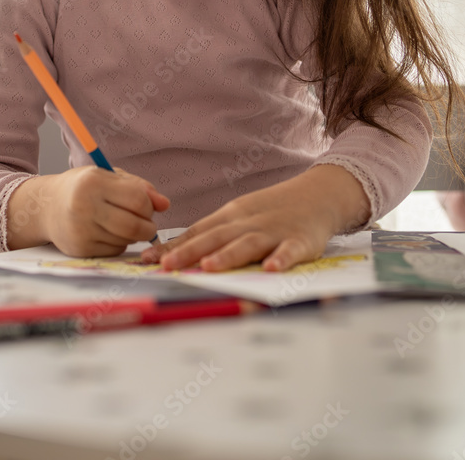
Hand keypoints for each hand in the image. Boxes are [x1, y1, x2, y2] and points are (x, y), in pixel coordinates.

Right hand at [45, 165, 169, 257]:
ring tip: (127, 224)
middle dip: (148, 226)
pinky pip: (114, 250)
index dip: (149, 205)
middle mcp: (84, 207)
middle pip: (134, 225)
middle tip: (146, 222)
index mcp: (93, 183)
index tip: (147, 205)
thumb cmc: (84, 187)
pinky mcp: (81, 249)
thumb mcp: (110, 177)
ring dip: (135, 235)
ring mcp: (81, 231)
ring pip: (126, 240)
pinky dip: (120, 243)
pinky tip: (111, 232)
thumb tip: (165, 204)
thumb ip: (140, 187)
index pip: (137, 199)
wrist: (47, 207)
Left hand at [140, 165, 370, 271]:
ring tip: (209, 267)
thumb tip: (170, 254)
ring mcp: (274, 231)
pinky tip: (271, 269)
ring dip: (228, 255)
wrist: (316, 195)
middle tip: (168, 266)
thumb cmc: (271, 211)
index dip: (174, 246)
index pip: (198, 232)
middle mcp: (248, 223)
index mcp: (231, 217)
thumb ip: (209, 236)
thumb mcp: (237, 217)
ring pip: (248, 243)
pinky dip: (281, 259)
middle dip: (190, 252)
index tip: (148, 261)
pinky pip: (290, 251)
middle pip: (216, 237)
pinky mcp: (300, 241)